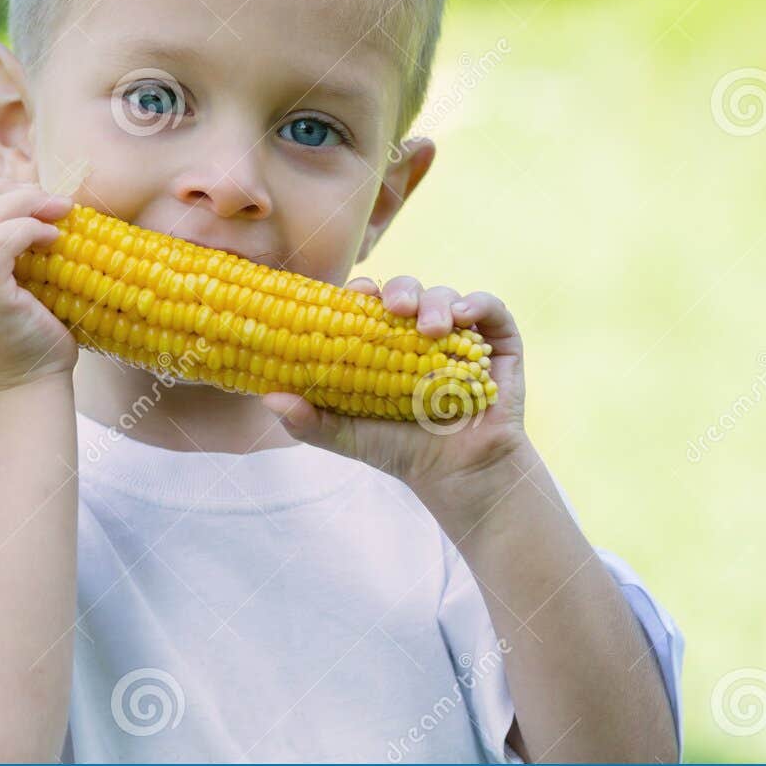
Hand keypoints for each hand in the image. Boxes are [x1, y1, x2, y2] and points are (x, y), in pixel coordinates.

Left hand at [260, 274, 532, 513]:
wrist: (461, 476)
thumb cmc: (401, 452)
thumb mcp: (348, 437)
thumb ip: (309, 420)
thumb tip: (266, 398)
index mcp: (382, 342)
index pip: (366, 303)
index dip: (358, 293)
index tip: (350, 295)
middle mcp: (419, 332)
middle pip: (405, 291)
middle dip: (398, 289)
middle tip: (392, 307)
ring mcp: (460, 335)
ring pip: (443, 296)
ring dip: (434, 301)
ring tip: (429, 327)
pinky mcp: (499, 344)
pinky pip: (491, 310)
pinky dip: (478, 303)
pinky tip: (463, 315)